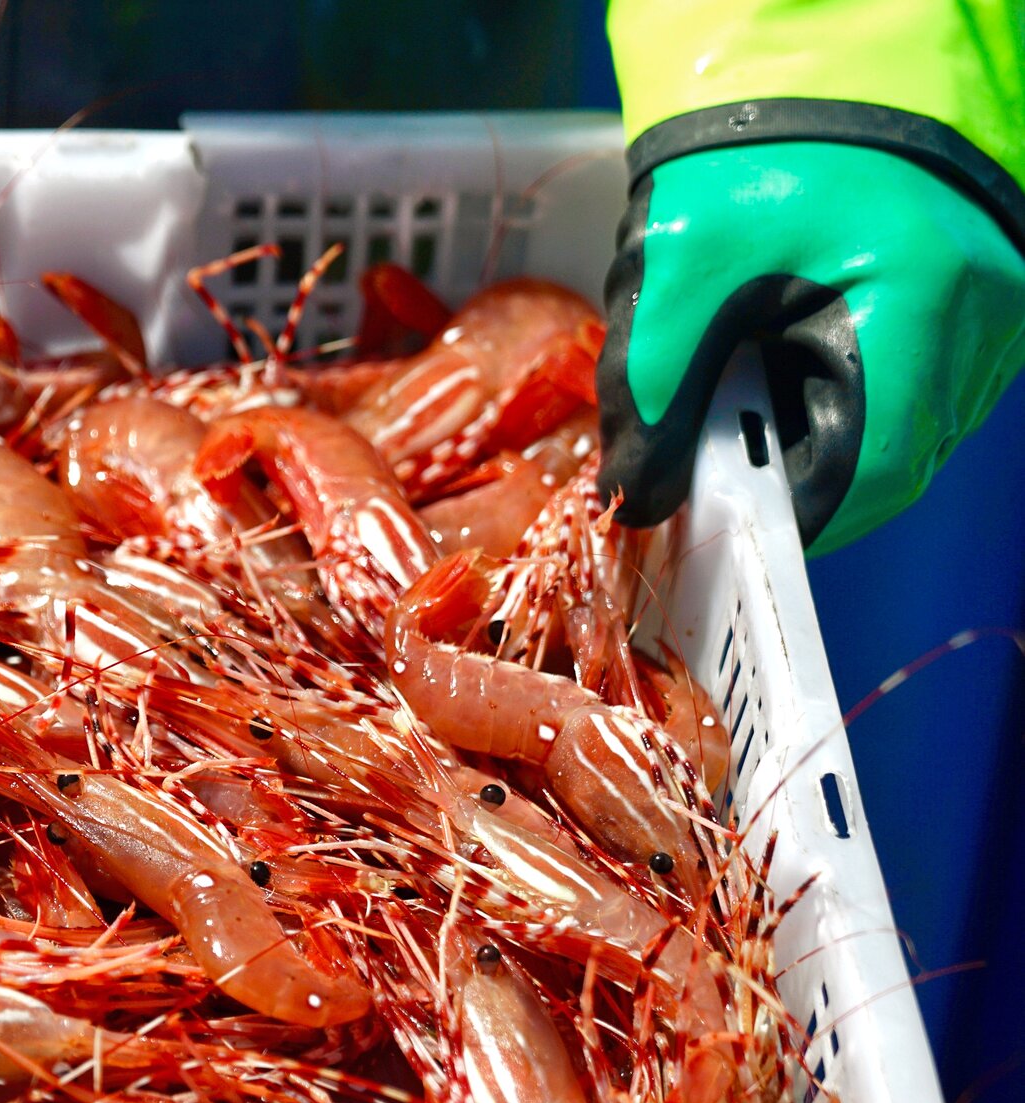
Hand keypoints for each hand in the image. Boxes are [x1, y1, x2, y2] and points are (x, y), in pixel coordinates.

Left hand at [598, 141, 1024, 550]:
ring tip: (739, 386)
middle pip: (888, 458)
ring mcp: (996, 307)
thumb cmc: (753, 148)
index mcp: (926, 301)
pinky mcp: (982, 295)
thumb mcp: (683, 272)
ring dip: (815, 428)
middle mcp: (988, 316)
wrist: (817, 52)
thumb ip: (653, 394)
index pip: (867, 474)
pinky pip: (915, 381)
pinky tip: (781, 352)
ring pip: (904, 426)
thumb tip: (640, 497)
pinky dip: (843, 387)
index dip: (783, 515)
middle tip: (707, 458)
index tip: (713, 521)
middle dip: (791, 468)